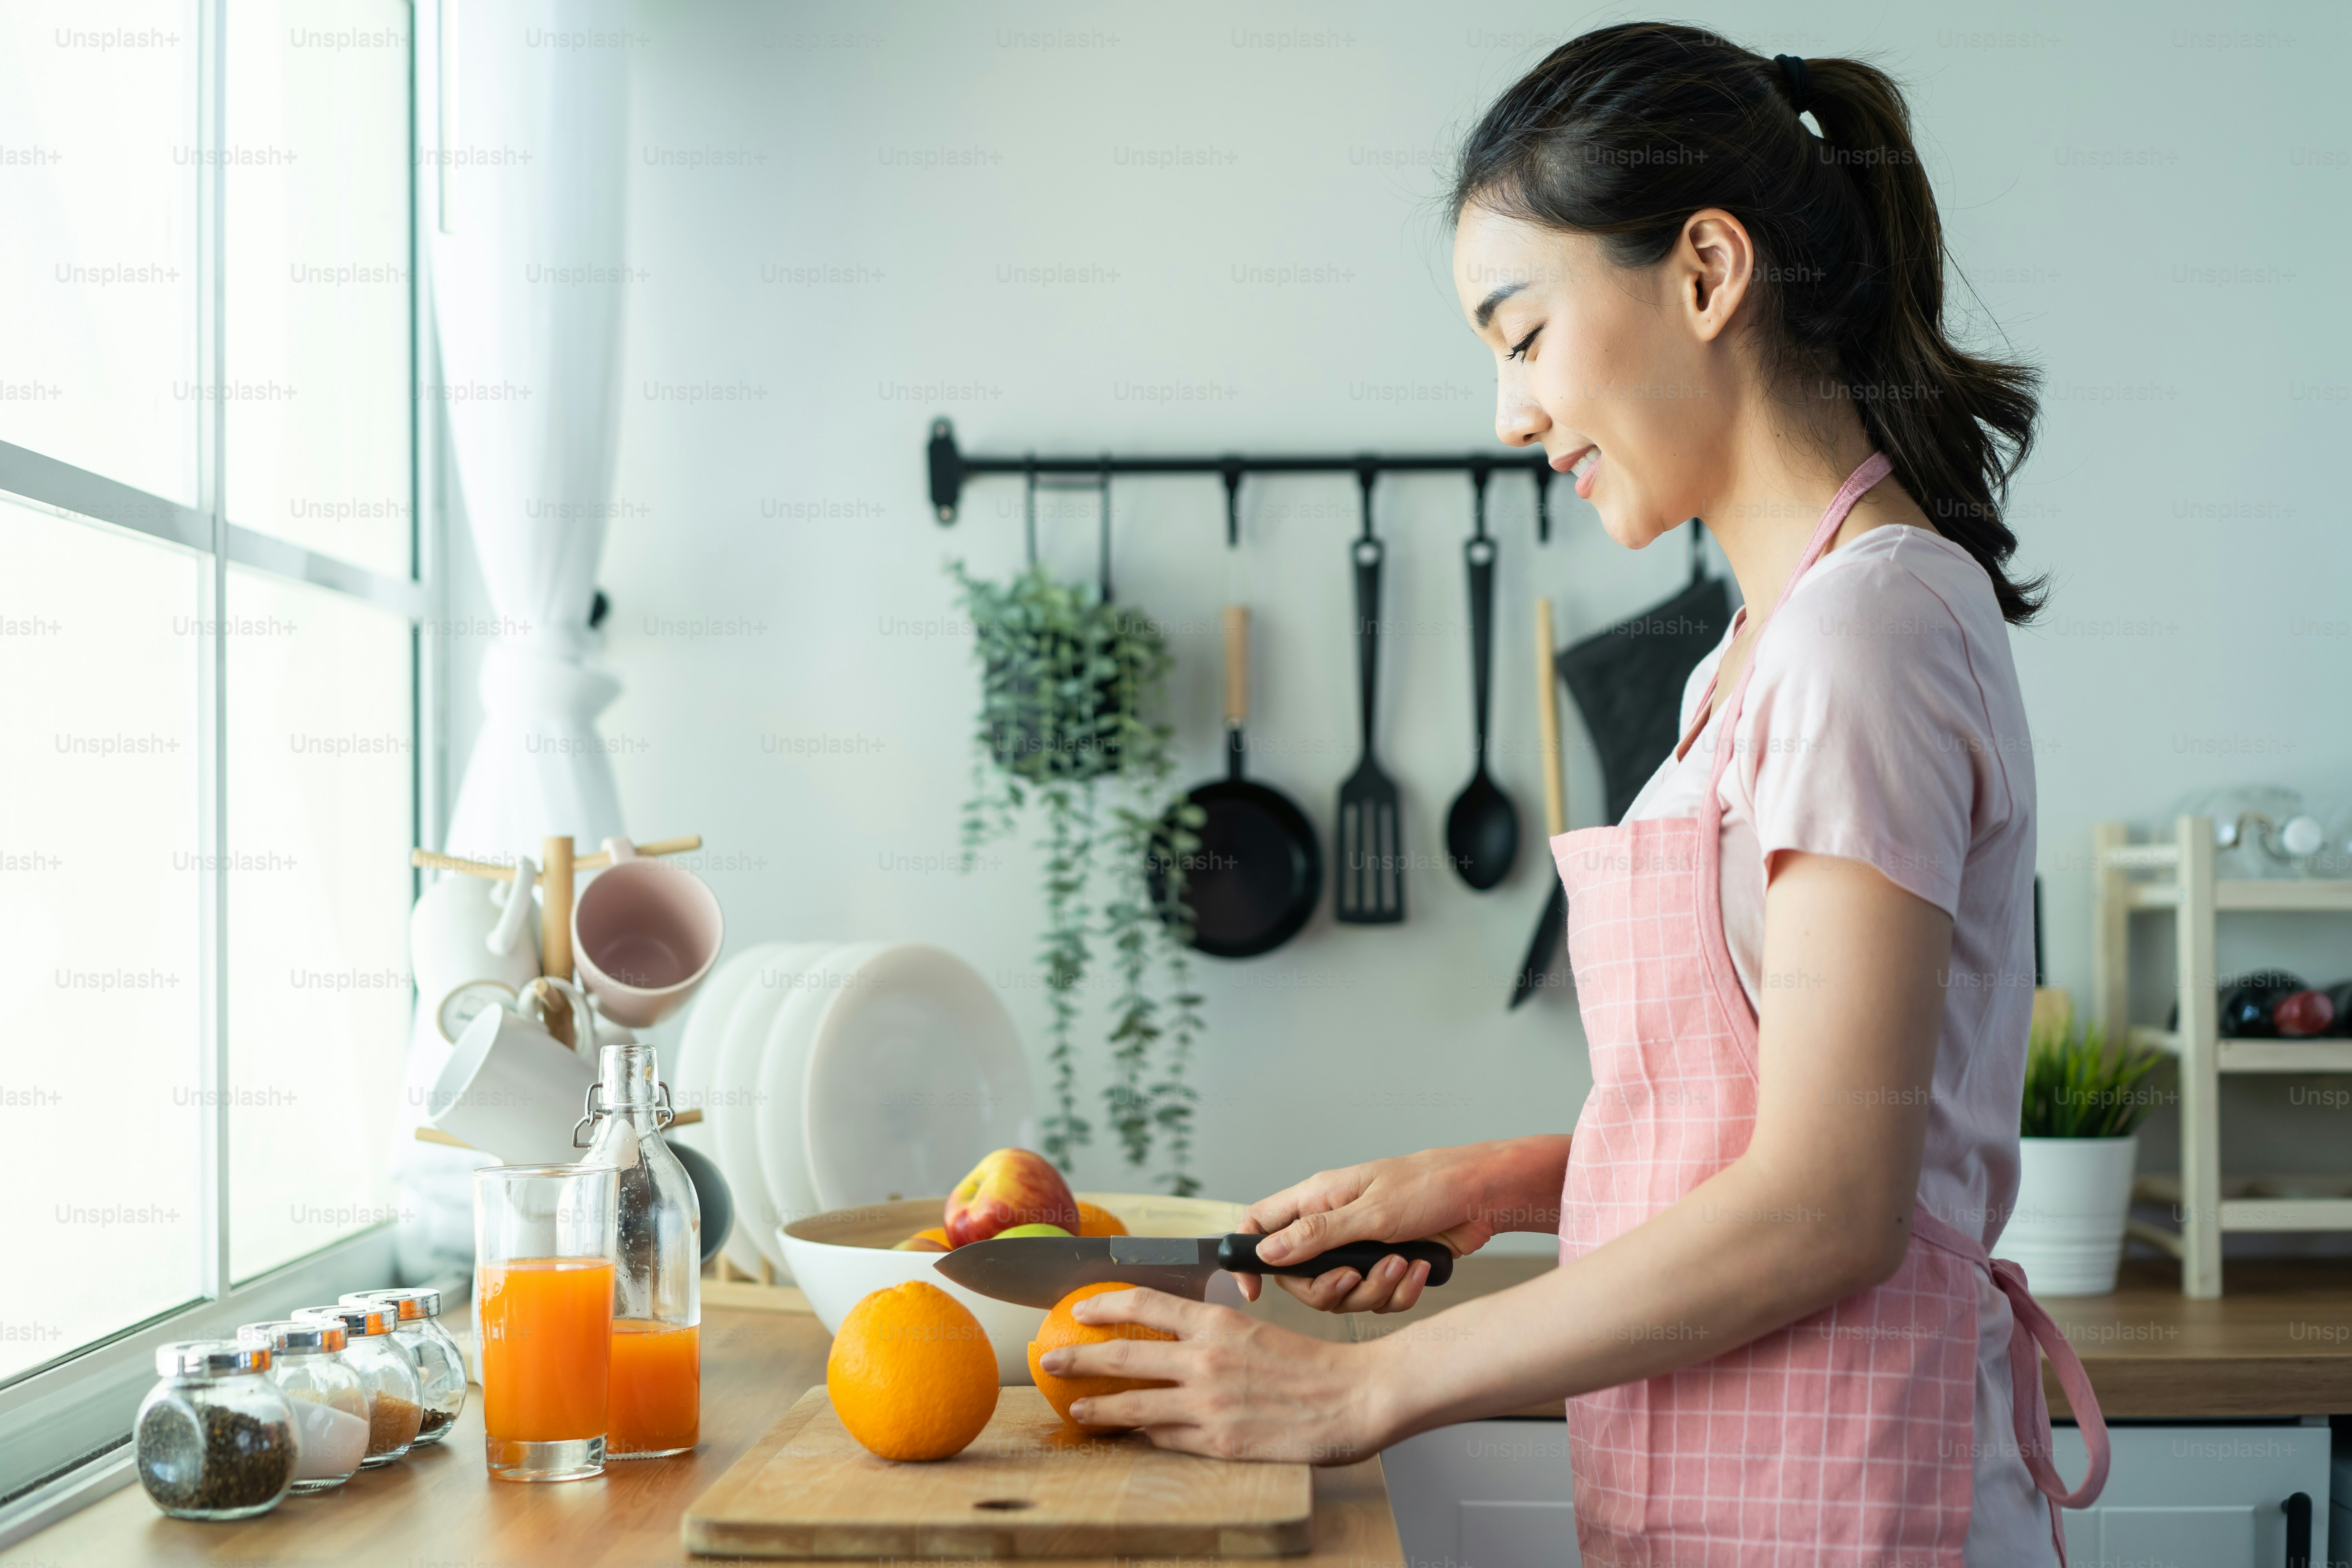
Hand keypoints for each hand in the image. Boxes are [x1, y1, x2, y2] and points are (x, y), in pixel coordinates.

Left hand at [1037, 1287, 1384, 1463]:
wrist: (1357, 1396)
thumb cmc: (1313, 1365)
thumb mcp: (1257, 1332)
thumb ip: (1214, 1335)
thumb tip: (1177, 1339)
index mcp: (1218, 1322)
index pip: (1145, 1302)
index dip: (1105, 1304)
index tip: (1078, 1308)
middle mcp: (1206, 1359)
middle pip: (1123, 1355)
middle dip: (1079, 1357)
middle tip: (1049, 1358)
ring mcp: (1209, 1405)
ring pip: (1134, 1405)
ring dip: (1097, 1408)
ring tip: (1074, 1410)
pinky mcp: (1219, 1443)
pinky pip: (1168, 1439)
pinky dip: (1146, 1436)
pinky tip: (1134, 1437)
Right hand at [1238, 1139, 1562, 1313]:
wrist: (1483, 1197)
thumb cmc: (1428, 1187)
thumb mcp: (1370, 1211)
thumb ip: (1318, 1234)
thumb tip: (1268, 1251)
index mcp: (1318, 1199)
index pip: (1260, 1224)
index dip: (1249, 1258)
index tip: (1254, 1293)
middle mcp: (1334, 1226)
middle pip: (1301, 1277)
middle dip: (1330, 1288)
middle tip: (1355, 1278)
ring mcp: (1361, 1248)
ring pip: (1342, 1294)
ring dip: (1374, 1289)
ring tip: (1402, 1265)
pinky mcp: (1389, 1266)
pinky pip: (1378, 1299)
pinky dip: (1400, 1292)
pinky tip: (1420, 1269)